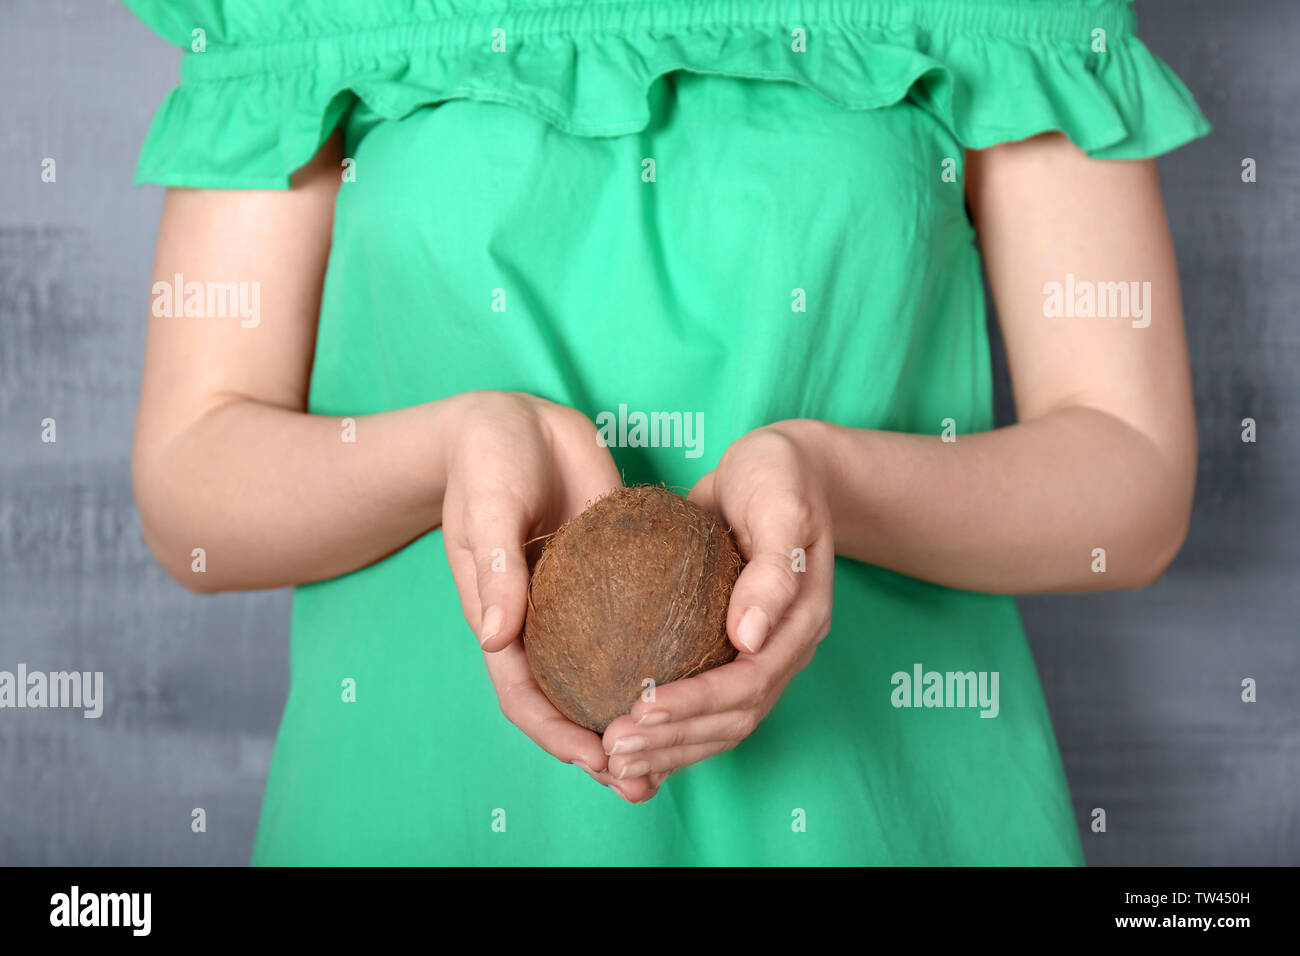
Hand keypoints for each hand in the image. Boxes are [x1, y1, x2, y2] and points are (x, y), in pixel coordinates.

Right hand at [439, 391, 655, 801]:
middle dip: (602, 748)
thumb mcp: (487, 506)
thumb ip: (494, 565)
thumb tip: (495, 635)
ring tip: (683, 749)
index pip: (522, 693)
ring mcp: (580, 602)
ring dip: (639, 714)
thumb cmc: (485, 460)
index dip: (553, 733)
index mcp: (502, 618)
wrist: (515, 418)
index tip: (594, 759)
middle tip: (644, 785)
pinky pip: (640, 625)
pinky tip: (705, 671)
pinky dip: (662, 656)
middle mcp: (542, 622)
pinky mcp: (615, 572)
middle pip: (569, 701)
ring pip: (608, 674)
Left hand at [600, 421, 835, 788]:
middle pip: (733, 718)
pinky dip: (669, 729)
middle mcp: (782, 649)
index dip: (695, 704)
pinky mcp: (730, 649)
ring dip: (669, 747)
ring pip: (719, 723)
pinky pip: (703, 701)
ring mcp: (759, 654)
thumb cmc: (779, 478)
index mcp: (800, 622)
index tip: (639, 710)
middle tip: (613, 746)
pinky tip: (630, 738)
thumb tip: (748, 639)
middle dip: (674, 740)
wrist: (779, 469)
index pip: (749, 683)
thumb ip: (773, 571)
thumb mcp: (781, 508)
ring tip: (614, 756)